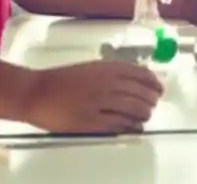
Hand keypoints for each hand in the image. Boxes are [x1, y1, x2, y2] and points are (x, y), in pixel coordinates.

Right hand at [18, 60, 161, 133]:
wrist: (37, 92)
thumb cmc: (61, 80)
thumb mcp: (91, 68)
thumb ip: (113, 74)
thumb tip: (136, 84)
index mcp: (108, 68)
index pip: (142, 74)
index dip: (154, 83)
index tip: (159, 88)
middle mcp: (108, 84)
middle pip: (142, 93)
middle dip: (151, 100)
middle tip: (152, 104)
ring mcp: (100, 103)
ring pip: (134, 109)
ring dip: (144, 114)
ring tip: (144, 116)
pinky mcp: (92, 122)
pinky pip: (120, 125)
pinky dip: (131, 126)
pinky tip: (134, 127)